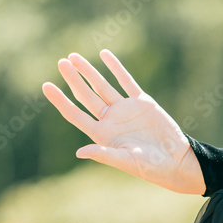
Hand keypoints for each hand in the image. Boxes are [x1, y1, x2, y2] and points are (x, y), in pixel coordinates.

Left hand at [41, 49, 205, 194]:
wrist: (176, 161)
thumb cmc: (150, 167)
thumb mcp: (125, 161)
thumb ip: (103, 154)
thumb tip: (79, 152)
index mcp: (102, 135)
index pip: (75, 114)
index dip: (60, 101)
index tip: (46, 85)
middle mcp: (111, 120)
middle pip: (86, 96)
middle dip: (73, 79)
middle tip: (61, 63)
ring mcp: (125, 110)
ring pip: (102, 86)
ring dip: (88, 72)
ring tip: (73, 57)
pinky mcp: (142, 102)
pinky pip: (126, 81)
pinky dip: (115, 68)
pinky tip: (104, 55)